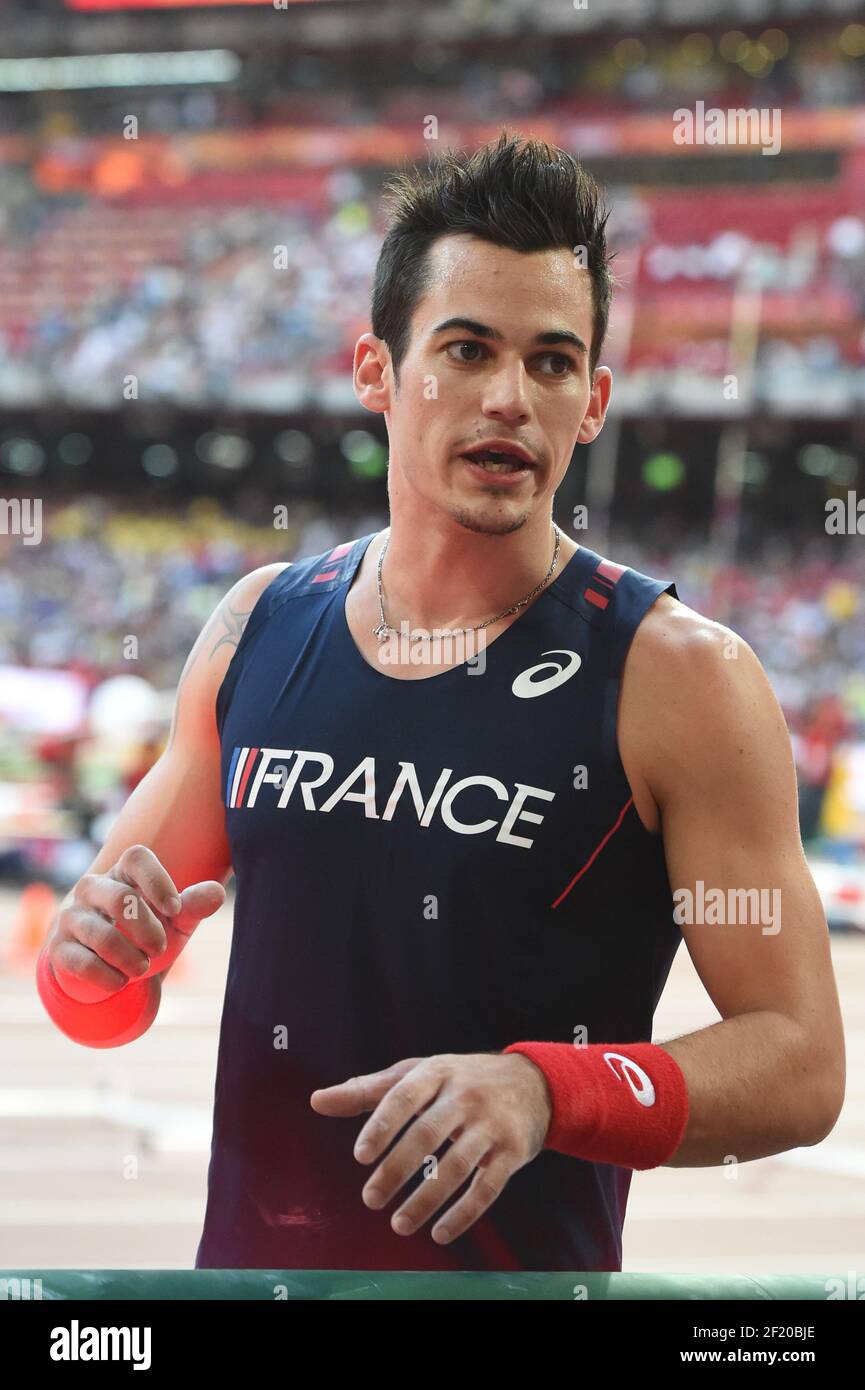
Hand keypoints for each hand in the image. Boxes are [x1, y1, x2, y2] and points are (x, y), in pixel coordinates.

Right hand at [46, 844, 225, 1003]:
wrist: (105, 965)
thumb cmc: (145, 932)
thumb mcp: (175, 921)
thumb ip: (193, 906)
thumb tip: (218, 893)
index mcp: (123, 873)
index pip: (136, 858)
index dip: (158, 881)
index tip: (175, 910)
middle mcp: (92, 888)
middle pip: (119, 898)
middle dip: (147, 930)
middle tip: (160, 948)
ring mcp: (71, 917)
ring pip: (101, 935)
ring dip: (129, 959)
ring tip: (141, 968)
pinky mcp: (59, 948)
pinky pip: (81, 962)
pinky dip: (108, 977)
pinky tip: (119, 982)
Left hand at [309, 1052, 551, 1244]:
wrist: (532, 1083)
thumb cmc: (459, 1080)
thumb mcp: (417, 1075)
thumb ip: (367, 1091)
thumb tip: (317, 1101)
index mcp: (437, 1073)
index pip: (404, 1098)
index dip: (382, 1127)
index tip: (360, 1157)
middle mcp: (466, 1096)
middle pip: (428, 1135)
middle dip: (397, 1170)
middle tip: (370, 1199)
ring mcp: (491, 1124)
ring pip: (457, 1166)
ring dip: (426, 1199)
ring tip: (398, 1224)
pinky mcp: (512, 1152)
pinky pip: (488, 1187)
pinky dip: (464, 1213)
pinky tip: (440, 1232)